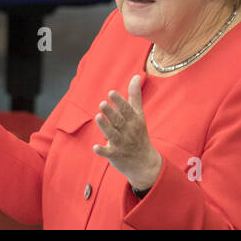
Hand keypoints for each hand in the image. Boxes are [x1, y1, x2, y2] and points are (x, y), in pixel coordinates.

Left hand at [94, 75, 161, 191]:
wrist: (145, 163)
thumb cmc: (139, 134)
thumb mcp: (139, 115)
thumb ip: (135, 96)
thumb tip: (136, 76)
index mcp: (134, 121)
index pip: (127, 109)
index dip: (119, 101)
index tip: (111, 93)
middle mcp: (128, 132)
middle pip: (119, 121)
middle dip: (111, 113)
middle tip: (102, 103)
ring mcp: (122, 144)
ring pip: (112, 135)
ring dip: (105, 127)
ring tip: (98, 117)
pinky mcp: (115, 155)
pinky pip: (108, 153)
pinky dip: (102, 150)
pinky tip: (95, 147)